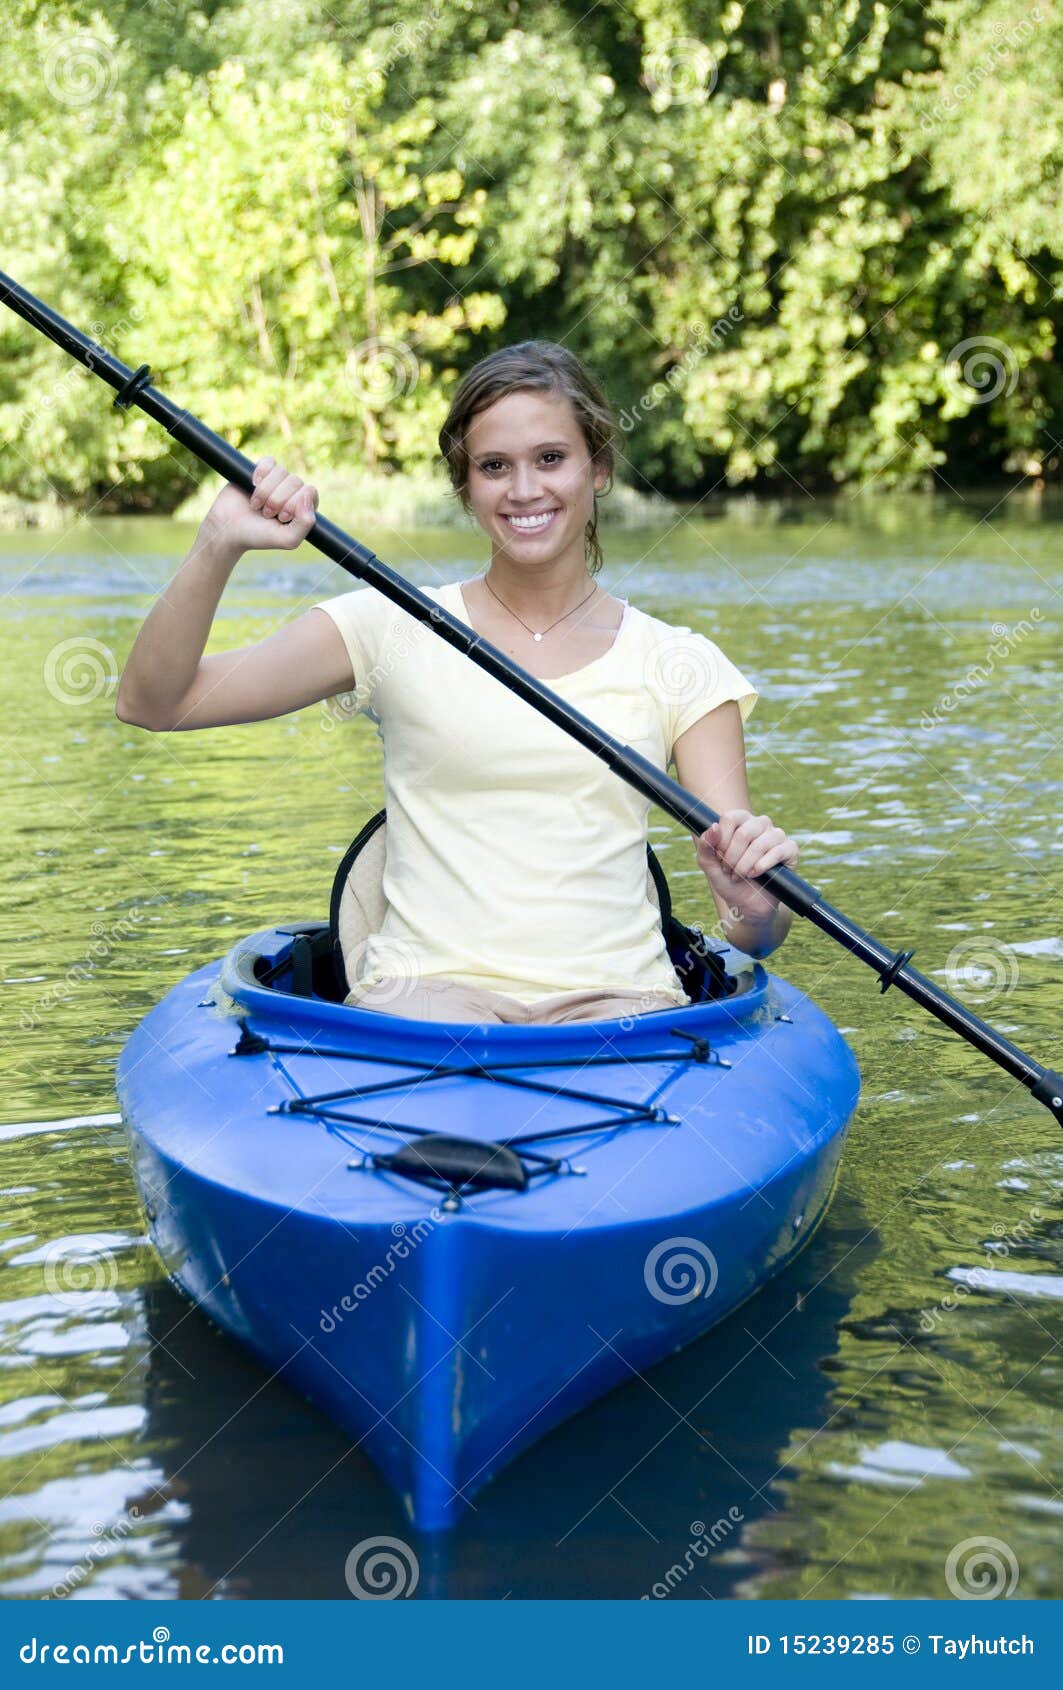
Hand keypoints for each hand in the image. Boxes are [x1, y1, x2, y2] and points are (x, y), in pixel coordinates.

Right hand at [199, 456, 318, 556]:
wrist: (227, 528)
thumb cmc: (259, 536)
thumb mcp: (288, 539)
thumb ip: (306, 523)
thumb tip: (308, 492)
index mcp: (303, 507)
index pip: (309, 493)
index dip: (294, 504)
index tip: (281, 518)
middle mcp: (292, 492)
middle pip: (295, 481)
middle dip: (278, 500)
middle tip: (266, 514)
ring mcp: (276, 481)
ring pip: (281, 471)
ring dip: (266, 491)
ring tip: (256, 505)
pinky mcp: (260, 471)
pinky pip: (269, 461)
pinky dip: (261, 473)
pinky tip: (252, 484)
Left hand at [695, 808, 798, 921]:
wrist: (747, 903)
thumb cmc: (728, 879)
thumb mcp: (709, 864)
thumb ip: (706, 846)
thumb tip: (714, 827)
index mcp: (741, 821)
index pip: (729, 818)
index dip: (721, 841)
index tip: (720, 857)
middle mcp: (760, 823)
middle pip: (744, 833)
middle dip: (732, 858)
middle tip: (729, 871)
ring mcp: (777, 835)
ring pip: (760, 844)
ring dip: (745, 865)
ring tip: (741, 875)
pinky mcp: (790, 850)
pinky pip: (778, 852)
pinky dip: (762, 866)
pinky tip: (755, 874)